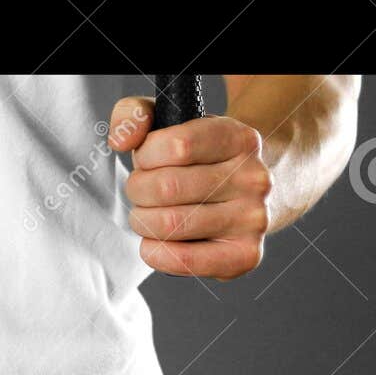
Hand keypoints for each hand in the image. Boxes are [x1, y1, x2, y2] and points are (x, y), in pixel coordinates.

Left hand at [107, 97, 271, 278]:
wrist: (252, 191)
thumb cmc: (201, 157)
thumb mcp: (173, 121)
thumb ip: (136, 114)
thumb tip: (121, 140)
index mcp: (240, 138)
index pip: (177, 146)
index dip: (146, 155)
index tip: (147, 159)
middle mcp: (254, 178)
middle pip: (167, 188)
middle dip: (137, 190)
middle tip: (141, 190)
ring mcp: (254, 219)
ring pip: (170, 224)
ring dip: (143, 220)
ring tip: (148, 213)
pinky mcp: (246, 255)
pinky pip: (184, 260)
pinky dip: (155, 253)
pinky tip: (154, 241)